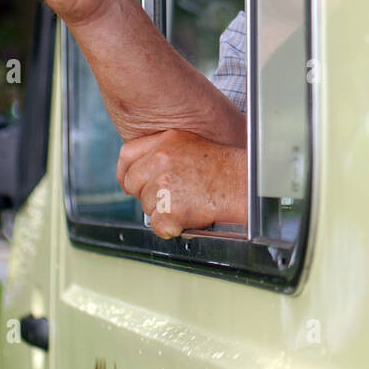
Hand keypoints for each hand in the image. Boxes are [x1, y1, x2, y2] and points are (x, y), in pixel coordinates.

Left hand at [117, 129, 246, 237]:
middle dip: (146, 194)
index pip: (127, 155)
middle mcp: (161, 160)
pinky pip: (157, 225)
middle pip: (133, 183)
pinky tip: (188, 215)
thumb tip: (140, 170)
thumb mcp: (189, 144)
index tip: (129, 183)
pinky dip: (171, 226)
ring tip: (188, 202)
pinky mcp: (170, 209)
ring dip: (163, 210)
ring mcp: (164, 185)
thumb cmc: (222, 168)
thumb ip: (162, 152)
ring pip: (146, 206)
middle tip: (170, 196)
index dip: (126, 172)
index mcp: (165, 142)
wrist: (242, 185)